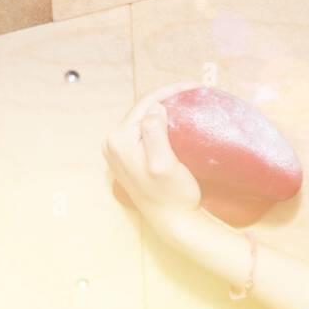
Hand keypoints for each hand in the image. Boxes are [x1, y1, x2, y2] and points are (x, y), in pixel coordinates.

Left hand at [102, 81, 202, 227]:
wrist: (173, 221)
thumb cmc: (172, 194)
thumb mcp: (164, 163)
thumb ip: (154, 133)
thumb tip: (154, 108)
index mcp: (119, 141)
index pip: (145, 104)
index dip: (171, 91)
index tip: (196, 86)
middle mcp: (112, 144)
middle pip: (142, 109)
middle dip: (167, 97)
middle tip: (194, 92)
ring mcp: (118, 152)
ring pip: (143, 119)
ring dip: (164, 108)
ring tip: (187, 102)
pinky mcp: (127, 158)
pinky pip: (143, 131)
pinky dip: (160, 122)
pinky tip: (175, 120)